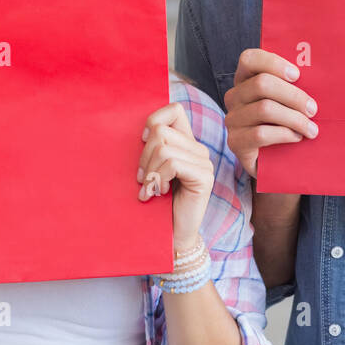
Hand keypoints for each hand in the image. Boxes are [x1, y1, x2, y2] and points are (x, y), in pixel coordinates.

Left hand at [137, 103, 214, 251]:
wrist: (173, 234)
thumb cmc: (158, 203)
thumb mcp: (152, 169)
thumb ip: (152, 148)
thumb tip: (139, 131)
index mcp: (186, 142)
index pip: (174, 110)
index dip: (153, 121)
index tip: (142, 143)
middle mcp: (198, 148)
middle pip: (161, 131)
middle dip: (144, 155)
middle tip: (144, 178)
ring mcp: (204, 162)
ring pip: (164, 148)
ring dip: (150, 171)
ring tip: (150, 188)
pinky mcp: (204, 176)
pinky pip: (173, 164)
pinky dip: (159, 179)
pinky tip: (160, 193)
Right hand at [222, 48, 318, 177]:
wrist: (275, 161)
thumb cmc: (286, 123)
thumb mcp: (288, 101)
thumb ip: (293, 86)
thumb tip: (318, 78)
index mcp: (245, 79)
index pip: (249, 59)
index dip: (273, 63)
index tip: (297, 75)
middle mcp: (234, 96)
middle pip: (262, 84)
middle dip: (293, 96)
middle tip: (313, 109)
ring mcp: (232, 119)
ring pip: (264, 109)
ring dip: (294, 119)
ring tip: (311, 129)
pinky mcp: (235, 142)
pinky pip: (261, 133)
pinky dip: (284, 134)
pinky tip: (296, 138)